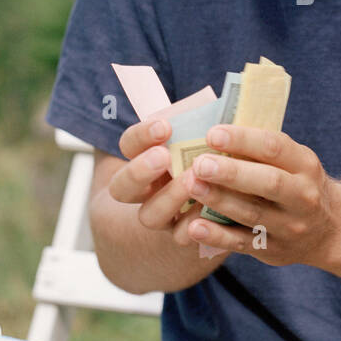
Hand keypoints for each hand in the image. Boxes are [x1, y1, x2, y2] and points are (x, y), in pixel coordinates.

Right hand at [109, 117, 206, 249]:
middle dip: (140, 170)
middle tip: (163, 156)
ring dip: (169, 198)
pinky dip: (194, 227)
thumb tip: (218, 103)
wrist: (214, 200)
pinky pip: (181, 237)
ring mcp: (161, 215)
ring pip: (149, 216)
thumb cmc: (210, 152)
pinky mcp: (183, 236)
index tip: (163, 126)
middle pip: (122, 187)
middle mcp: (143, 190)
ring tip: (192, 181)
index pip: (129, 145)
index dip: (141, 136)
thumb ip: (200, 122)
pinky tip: (209, 212)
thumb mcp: (200, 134)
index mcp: (142, 158)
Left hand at [180, 125, 339, 266]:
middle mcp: (303, 196)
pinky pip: (243, 243)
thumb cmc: (296, 183)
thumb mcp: (294, 162)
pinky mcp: (274, 250)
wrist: (328, 230)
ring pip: (252, 214)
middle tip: (200, 164)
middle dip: (231, 173)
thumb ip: (262, 150)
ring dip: (219, 200)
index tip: (212, 134)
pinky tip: (195, 227)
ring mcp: (290, 226)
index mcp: (305, 165)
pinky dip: (218, 236)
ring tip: (192, 186)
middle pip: (268, 183)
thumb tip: (214, 133)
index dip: (243, 140)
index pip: (275, 147)